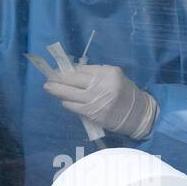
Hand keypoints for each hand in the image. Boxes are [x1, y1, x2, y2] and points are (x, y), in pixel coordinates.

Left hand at [43, 63, 157, 138]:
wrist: (139, 113)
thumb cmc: (124, 92)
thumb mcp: (113, 76)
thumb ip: (94, 73)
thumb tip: (72, 71)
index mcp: (107, 73)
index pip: (80, 70)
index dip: (66, 70)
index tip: (57, 70)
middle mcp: (101, 86)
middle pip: (72, 81)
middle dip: (57, 79)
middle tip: (47, 78)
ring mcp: (97, 101)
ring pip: (70, 95)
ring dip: (57, 91)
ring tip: (49, 88)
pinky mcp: (94, 115)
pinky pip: (74, 107)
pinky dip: (67, 103)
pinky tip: (62, 100)